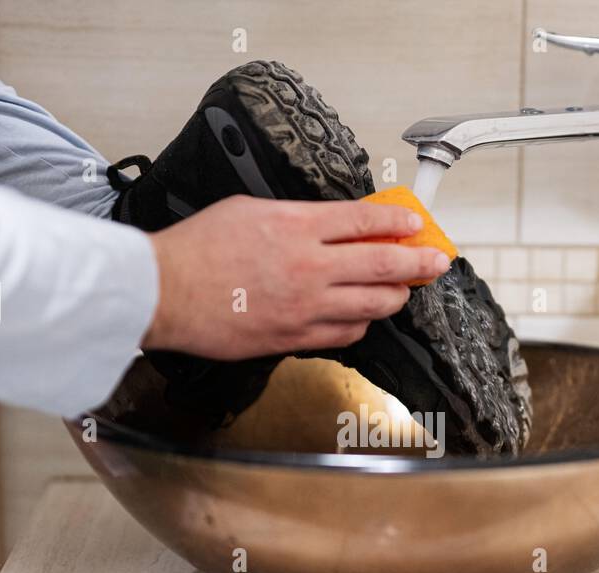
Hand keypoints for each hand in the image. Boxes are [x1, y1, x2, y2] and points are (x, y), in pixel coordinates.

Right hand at [141, 194, 449, 357]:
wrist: (162, 291)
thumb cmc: (195, 249)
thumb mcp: (249, 209)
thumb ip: (295, 216)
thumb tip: (326, 222)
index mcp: (297, 227)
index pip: (365, 220)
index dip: (399, 221)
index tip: (415, 223)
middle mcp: (309, 267)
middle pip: (384, 263)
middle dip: (419, 261)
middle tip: (436, 260)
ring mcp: (305, 307)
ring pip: (373, 304)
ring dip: (395, 295)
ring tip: (402, 290)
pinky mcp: (293, 338)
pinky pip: (345, 335)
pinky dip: (361, 324)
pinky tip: (362, 317)